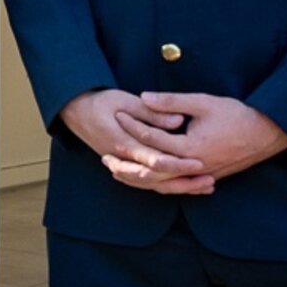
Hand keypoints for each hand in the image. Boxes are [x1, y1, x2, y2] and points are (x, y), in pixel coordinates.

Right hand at [58, 88, 211, 194]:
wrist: (76, 111)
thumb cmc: (100, 103)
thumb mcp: (124, 100)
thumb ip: (152, 113)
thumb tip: (178, 121)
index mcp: (122, 143)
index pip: (154, 160)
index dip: (178, 163)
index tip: (200, 162)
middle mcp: (123, 160)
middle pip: (157, 178)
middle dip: (185, 181)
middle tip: (210, 178)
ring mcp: (123, 165)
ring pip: (154, 184)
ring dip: (180, 187)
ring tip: (205, 186)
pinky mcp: (125, 166)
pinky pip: (148, 183)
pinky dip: (168, 186)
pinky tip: (187, 185)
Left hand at [121, 91, 286, 181]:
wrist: (268, 133)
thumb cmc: (237, 115)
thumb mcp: (203, 102)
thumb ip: (172, 102)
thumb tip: (143, 97)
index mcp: (191, 148)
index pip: (153, 138)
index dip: (133, 125)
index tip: (117, 115)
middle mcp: (193, 167)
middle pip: (151, 170)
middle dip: (127, 163)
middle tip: (105, 156)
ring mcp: (200, 176)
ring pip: (162, 183)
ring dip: (139, 178)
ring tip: (117, 171)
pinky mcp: (206, 178)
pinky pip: (176, 186)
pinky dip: (158, 183)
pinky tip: (145, 179)